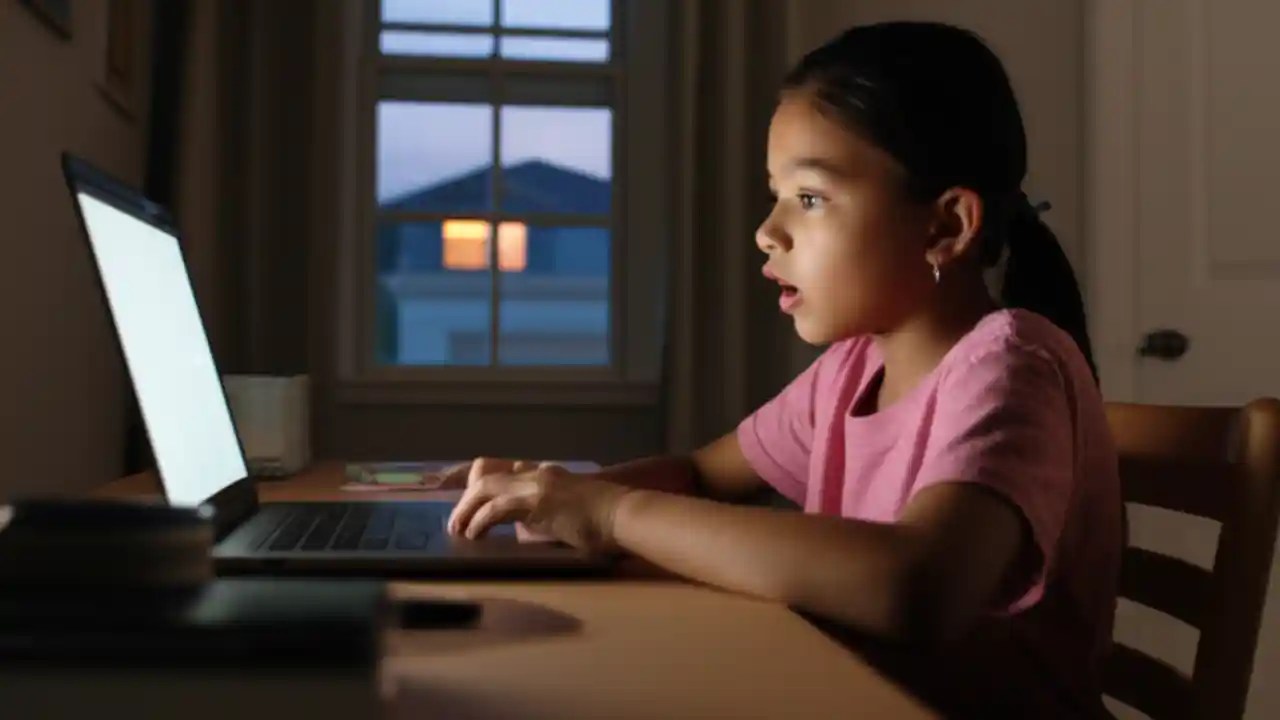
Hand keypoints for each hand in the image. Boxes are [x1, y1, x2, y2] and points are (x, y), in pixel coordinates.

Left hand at [446, 457, 631, 554]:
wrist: (623, 516)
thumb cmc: (603, 521)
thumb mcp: (565, 513)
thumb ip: (542, 515)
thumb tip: (521, 528)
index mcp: (543, 475)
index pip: (499, 470)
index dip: (475, 484)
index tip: (462, 502)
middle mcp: (536, 474)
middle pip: (485, 475)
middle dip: (465, 500)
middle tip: (455, 523)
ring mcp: (537, 485)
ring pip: (486, 489)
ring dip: (467, 510)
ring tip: (458, 531)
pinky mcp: (538, 501)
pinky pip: (498, 509)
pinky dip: (481, 522)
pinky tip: (475, 536)